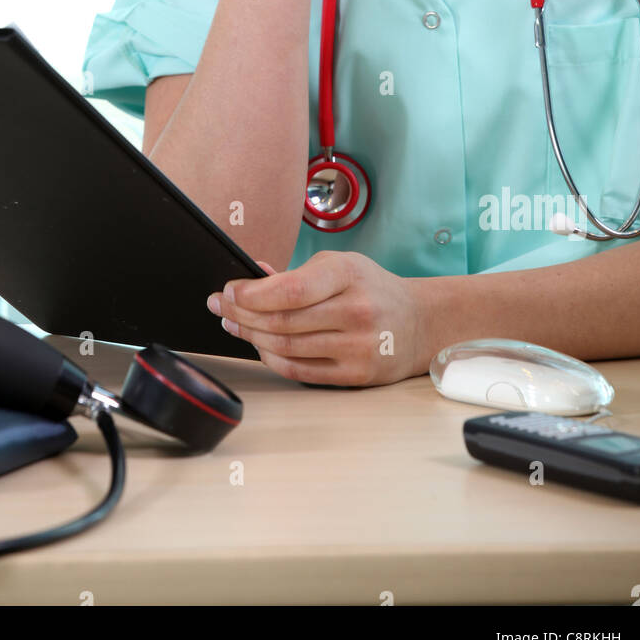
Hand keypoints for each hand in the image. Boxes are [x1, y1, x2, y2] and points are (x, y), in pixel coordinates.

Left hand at [205, 250, 427, 385]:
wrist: (420, 322)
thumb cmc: (372, 288)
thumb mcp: (341, 265)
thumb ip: (296, 273)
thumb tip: (250, 278)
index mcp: (349, 274)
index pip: (290, 289)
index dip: (251, 294)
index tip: (227, 290)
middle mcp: (356, 311)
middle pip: (282, 320)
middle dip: (241, 313)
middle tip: (220, 306)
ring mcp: (358, 346)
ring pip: (286, 347)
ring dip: (251, 336)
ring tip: (233, 324)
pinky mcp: (356, 374)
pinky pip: (299, 370)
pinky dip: (272, 358)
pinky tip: (261, 346)